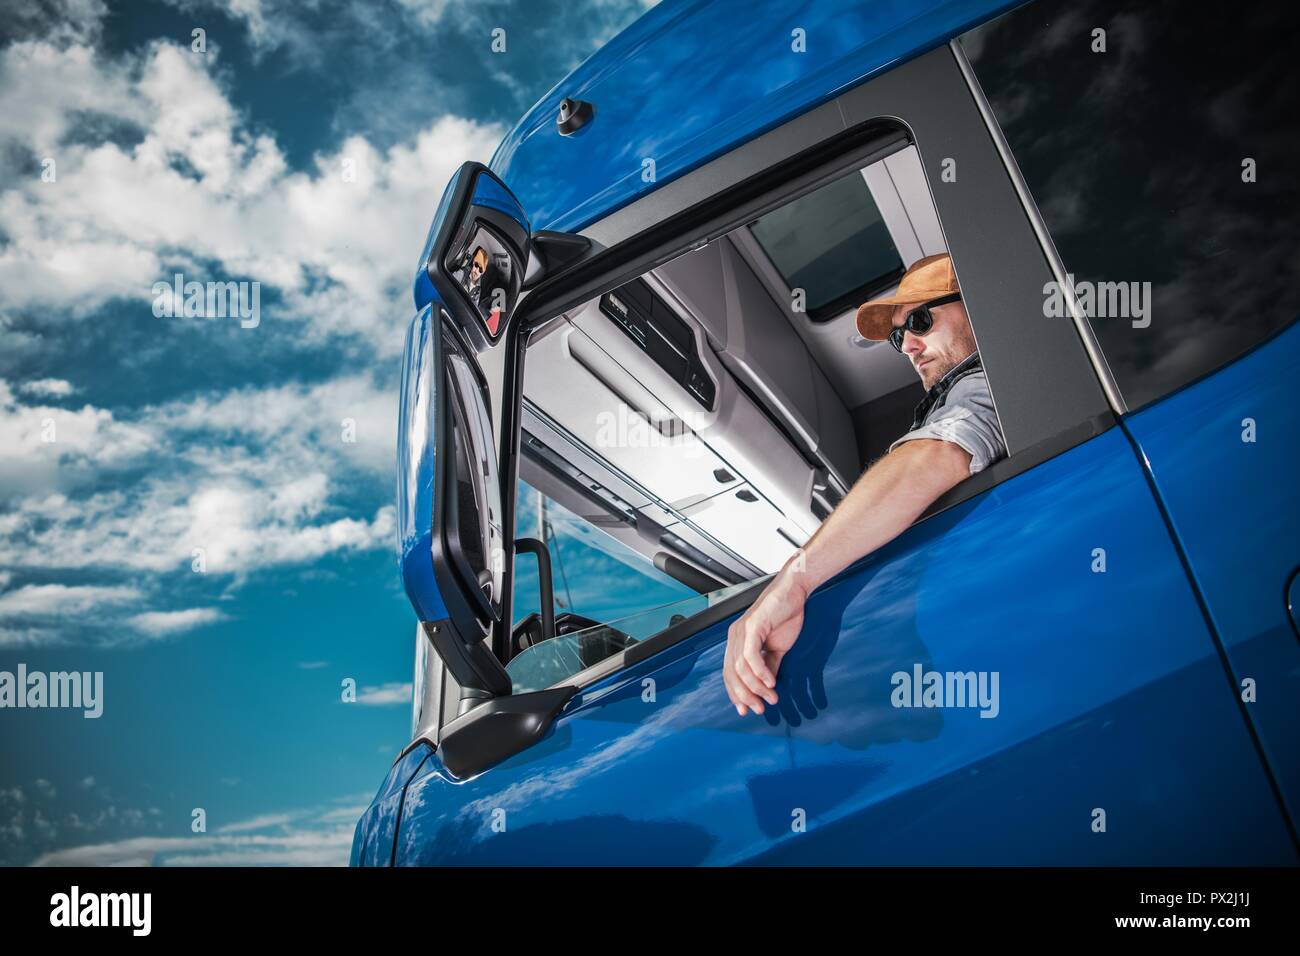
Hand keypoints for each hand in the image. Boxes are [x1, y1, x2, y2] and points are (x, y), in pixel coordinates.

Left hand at [723, 565, 809, 715]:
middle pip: (732, 674)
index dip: (736, 694)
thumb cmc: (785, 615)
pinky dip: (761, 672)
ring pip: (741, 668)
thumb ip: (770, 666)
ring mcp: (741, 631)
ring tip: (771, 697)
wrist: (794, 591)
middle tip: (759, 709)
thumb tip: (767, 687)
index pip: (730, 674)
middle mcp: (734, 636)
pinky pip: (752, 656)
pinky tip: (772, 682)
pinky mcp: (752, 626)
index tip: (747, 710)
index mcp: (737, 642)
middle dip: (745, 696)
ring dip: (756, 687)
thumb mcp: (777, 648)